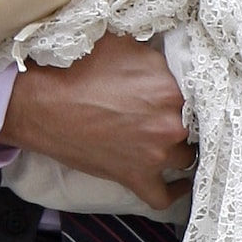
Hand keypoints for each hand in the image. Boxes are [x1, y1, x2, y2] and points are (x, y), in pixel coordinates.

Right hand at [6, 33, 191, 209]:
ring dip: (181, 150)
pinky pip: (165, 196)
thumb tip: (169, 62)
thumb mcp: (122, 45)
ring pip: (186, 157)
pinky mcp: (136, 177)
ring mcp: (155, 154)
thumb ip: (155, 57)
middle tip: (170, 114)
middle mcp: (170, 123)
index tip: (184, 94)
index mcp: (171, 87)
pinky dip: (174, 192)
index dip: (192, 93)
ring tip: (172, 142)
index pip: (200, 92)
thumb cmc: (76, 69)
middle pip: (196, 125)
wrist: (41, 104)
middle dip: (185, 119)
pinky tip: (178, 184)